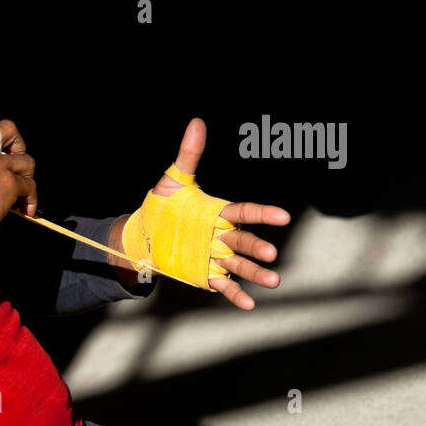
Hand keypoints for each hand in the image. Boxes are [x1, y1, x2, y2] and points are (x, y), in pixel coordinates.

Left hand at [147, 118, 291, 309]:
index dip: (263, 213)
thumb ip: (189, 154)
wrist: (143, 236)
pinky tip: (248, 304)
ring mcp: (215, 257)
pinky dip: (235, 294)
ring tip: (274, 281)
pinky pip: (223, 285)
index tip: (283, 216)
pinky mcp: (205, 274)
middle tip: (273, 253)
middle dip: (257, 247)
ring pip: (239, 264)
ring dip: (255, 272)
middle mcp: (221, 236)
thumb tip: (197, 122)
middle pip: (243, 241)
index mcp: (218, 213)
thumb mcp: (174, 181)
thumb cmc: (163, 206)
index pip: (244, 211)